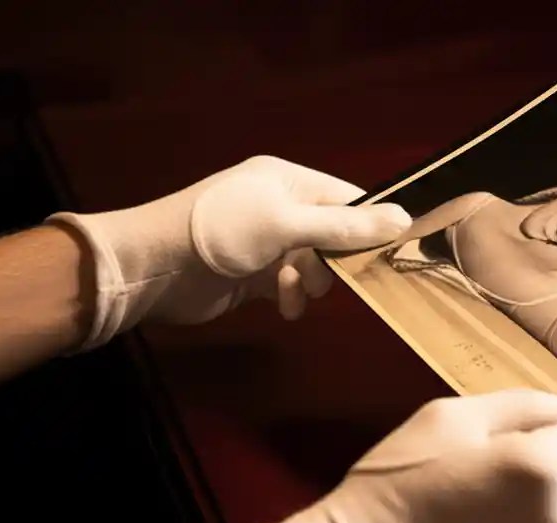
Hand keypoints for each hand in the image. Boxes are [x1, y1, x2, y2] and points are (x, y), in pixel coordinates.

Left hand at [47, 155, 410, 348]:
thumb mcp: (286, 225)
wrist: (153, 267)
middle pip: (334, 235)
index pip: (347, 199)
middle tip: (335, 278)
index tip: (392, 252)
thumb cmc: (220, 233)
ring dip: (312, 283)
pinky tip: (282, 306)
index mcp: (287, 181)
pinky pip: (290, 285)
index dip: (370, 225)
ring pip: (314, 264)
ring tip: (293, 291)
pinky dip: (291, 297)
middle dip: (335, 261)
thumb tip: (404, 220)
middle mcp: (280, 207)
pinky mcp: (253, 273)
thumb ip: (343, 226)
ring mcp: (266, 241)